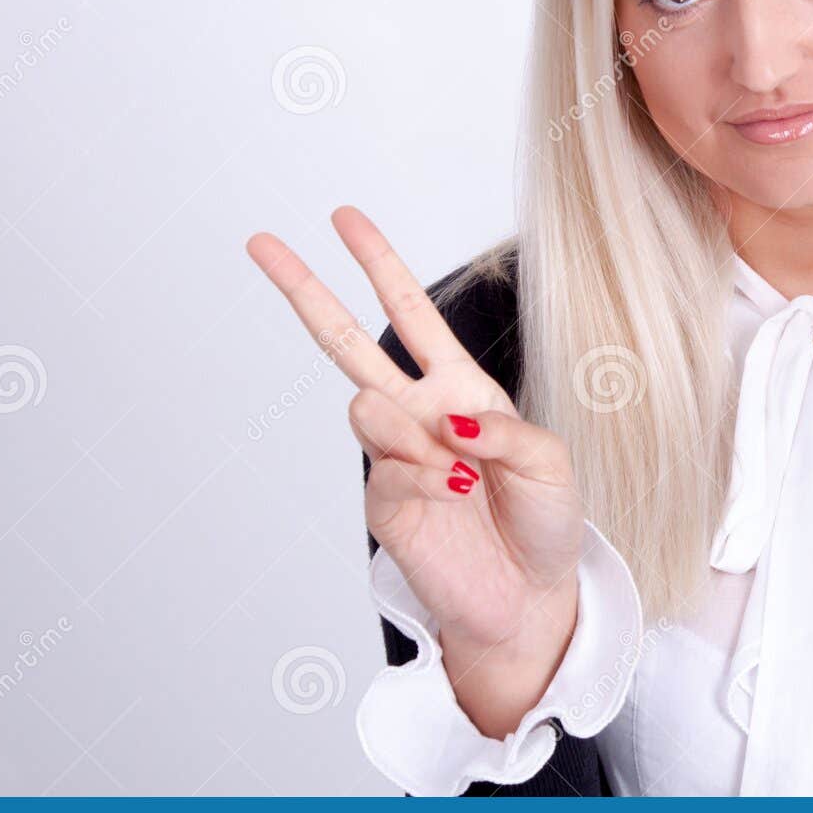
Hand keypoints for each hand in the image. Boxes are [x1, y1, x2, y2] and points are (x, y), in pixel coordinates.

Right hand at [246, 207, 583, 730]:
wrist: (530, 596)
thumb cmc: (545, 522)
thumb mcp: (550, 461)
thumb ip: (503, 429)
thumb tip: (446, 420)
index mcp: (460, 388)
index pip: (411, 313)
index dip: (380, 263)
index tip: (343, 215)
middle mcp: (419, 413)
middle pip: (347, 340)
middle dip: (306, 289)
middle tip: (262, 242)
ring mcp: (396, 456)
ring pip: (364, 406)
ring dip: (411, 432)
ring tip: (458, 472)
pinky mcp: (383, 504)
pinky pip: (387, 470)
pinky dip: (426, 479)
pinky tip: (455, 498)